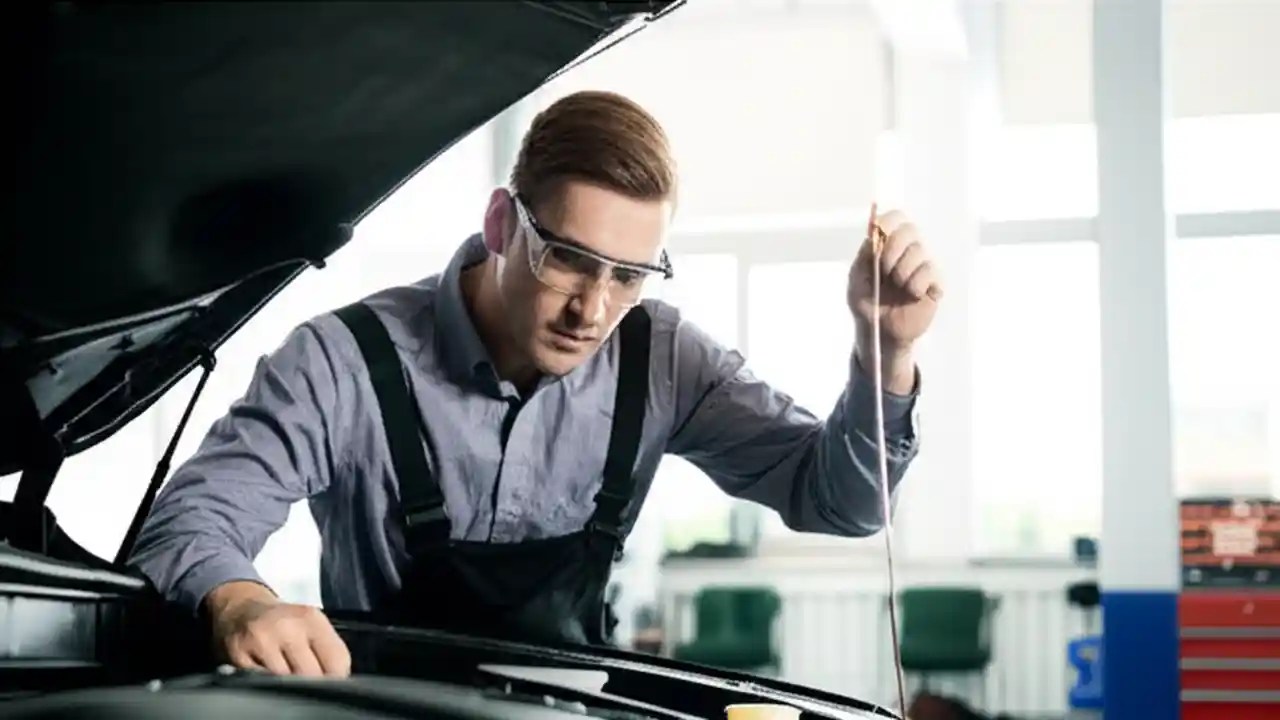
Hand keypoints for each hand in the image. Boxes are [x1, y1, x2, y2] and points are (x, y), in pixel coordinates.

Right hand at [205, 581, 350, 677]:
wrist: (242, 607)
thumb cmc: (285, 622)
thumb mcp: (312, 626)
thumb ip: (329, 650)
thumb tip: (339, 679)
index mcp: (312, 619)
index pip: (336, 660)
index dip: (336, 677)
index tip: (330, 679)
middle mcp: (287, 626)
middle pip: (310, 674)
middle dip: (311, 682)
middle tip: (306, 680)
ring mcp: (261, 639)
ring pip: (285, 680)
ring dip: (287, 684)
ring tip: (285, 674)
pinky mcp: (238, 653)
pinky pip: (260, 680)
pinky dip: (265, 681)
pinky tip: (265, 672)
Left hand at [848, 209, 942, 389]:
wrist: (879, 331)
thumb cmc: (866, 303)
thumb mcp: (857, 278)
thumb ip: (865, 254)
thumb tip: (875, 231)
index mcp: (887, 245)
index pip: (895, 219)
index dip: (889, 222)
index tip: (879, 234)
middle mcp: (907, 251)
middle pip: (910, 229)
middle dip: (894, 247)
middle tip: (884, 269)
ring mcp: (922, 266)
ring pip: (920, 251)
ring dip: (903, 270)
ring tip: (897, 287)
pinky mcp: (935, 283)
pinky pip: (931, 271)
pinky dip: (917, 283)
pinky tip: (911, 295)